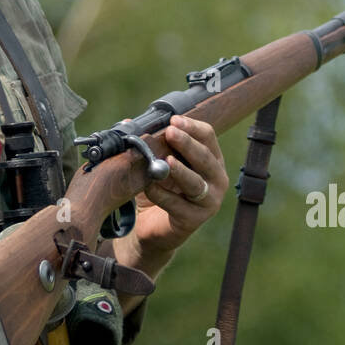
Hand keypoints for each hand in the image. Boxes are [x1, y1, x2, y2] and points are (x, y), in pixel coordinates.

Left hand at [130, 115, 227, 254]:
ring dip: (180, 171)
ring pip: (195, 183)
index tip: (173, 120)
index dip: (192, 127)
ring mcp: (208, 201)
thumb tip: (127, 122)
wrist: (151, 225)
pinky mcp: (194, 220)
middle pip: (205, 157)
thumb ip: (147, 143)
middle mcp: (216, 179)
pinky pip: (176, 204)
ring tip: (166, 161)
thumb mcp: (156, 162)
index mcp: (211, 160)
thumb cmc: (159, 187)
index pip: (208, 137)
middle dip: (187, 143)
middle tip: (170, 132)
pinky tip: (149, 186)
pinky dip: (161, 194)